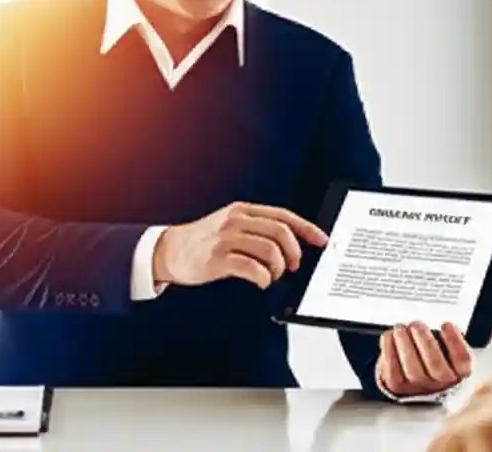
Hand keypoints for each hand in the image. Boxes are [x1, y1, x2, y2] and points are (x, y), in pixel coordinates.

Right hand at [153, 202, 327, 288]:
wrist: (169, 250)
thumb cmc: (203, 241)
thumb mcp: (230, 225)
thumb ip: (255, 230)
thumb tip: (289, 244)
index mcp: (243, 211)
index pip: (283, 216)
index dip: (307, 228)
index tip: (322, 241)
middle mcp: (236, 221)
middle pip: (280, 232)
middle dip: (294, 252)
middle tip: (292, 267)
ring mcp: (226, 238)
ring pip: (270, 250)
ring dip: (278, 268)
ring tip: (273, 275)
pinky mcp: (217, 258)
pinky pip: (251, 267)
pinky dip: (263, 277)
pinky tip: (261, 281)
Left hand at [376, 311, 491, 396]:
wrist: (409, 366)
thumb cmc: (437, 350)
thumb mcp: (460, 338)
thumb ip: (483, 326)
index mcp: (460, 371)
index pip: (463, 362)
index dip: (455, 343)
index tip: (446, 324)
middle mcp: (441, 382)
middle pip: (436, 369)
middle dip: (426, 344)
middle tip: (418, 324)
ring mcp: (418, 386)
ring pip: (414, 371)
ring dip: (405, 346)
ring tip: (401, 328)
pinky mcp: (397, 385)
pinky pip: (393, 372)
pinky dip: (389, 352)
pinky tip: (389, 337)